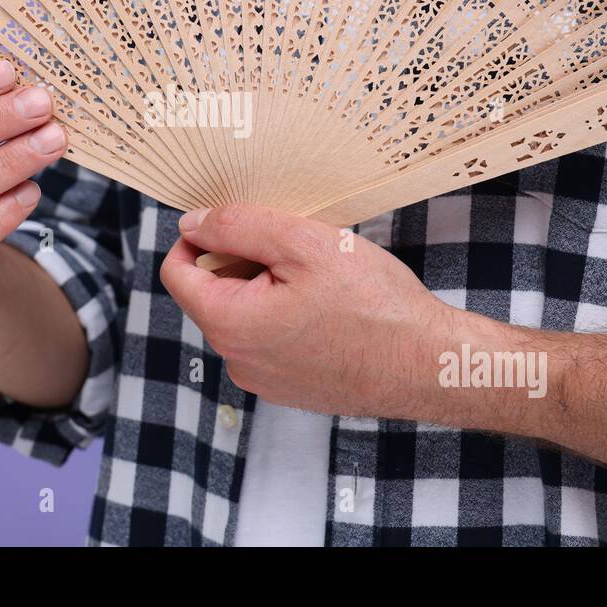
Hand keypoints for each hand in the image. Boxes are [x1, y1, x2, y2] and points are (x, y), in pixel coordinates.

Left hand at [160, 204, 492, 420]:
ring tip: (318, 275)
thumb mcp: (303, 243)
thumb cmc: (374, 304)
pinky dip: (287, 314)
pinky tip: (328, 304)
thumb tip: (192, 223)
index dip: (198, 237)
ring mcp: (265, 380)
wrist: (430, 365)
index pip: (177, 273)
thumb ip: (238, 226)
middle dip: (243, 260)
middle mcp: (238, 361)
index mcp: (231, 325)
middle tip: (294, 244)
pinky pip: (270, 339)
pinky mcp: (292, 387)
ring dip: (268, 286)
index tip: (235, 220)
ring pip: (243, 314)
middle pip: (212, 292)